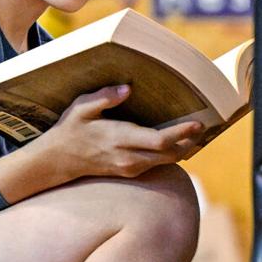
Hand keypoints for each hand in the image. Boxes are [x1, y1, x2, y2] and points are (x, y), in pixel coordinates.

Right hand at [38, 85, 202, 180]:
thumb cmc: (70, 130)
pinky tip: (179, 142)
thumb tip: (126, 89)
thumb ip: (104, 98)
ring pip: (166, 161)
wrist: (57, 161)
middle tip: (204, 125)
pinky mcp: (131, 172)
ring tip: (196, 133)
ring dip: (183, 148)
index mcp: (119, 139)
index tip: (197, 123)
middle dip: (190, 140)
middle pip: (170, 154)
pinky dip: (171, 153)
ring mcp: (130, 168)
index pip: (159, 140)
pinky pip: (158, 164)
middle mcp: (129, 157)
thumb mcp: (80, 108)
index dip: (182, 133)